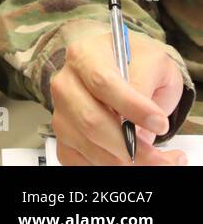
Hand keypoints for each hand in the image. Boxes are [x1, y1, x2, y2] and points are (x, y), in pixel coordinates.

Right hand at [51, 27, 187, 165]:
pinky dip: (107, 167)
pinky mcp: (62, 136)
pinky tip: (129, 162)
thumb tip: (146, 118)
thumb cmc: (136, 64)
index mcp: (84, 56)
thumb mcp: (152, 61)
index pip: (102, 83)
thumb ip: (146, 82)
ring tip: (155, 160)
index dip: (131, 107)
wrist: (122, 69)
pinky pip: (78, 161)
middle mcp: (65, 83)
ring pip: (87, 145)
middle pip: (90, 120)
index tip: (160, 123)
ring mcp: (61, 112)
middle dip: (130, 146)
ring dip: (124, 162)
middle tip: (161, 158)